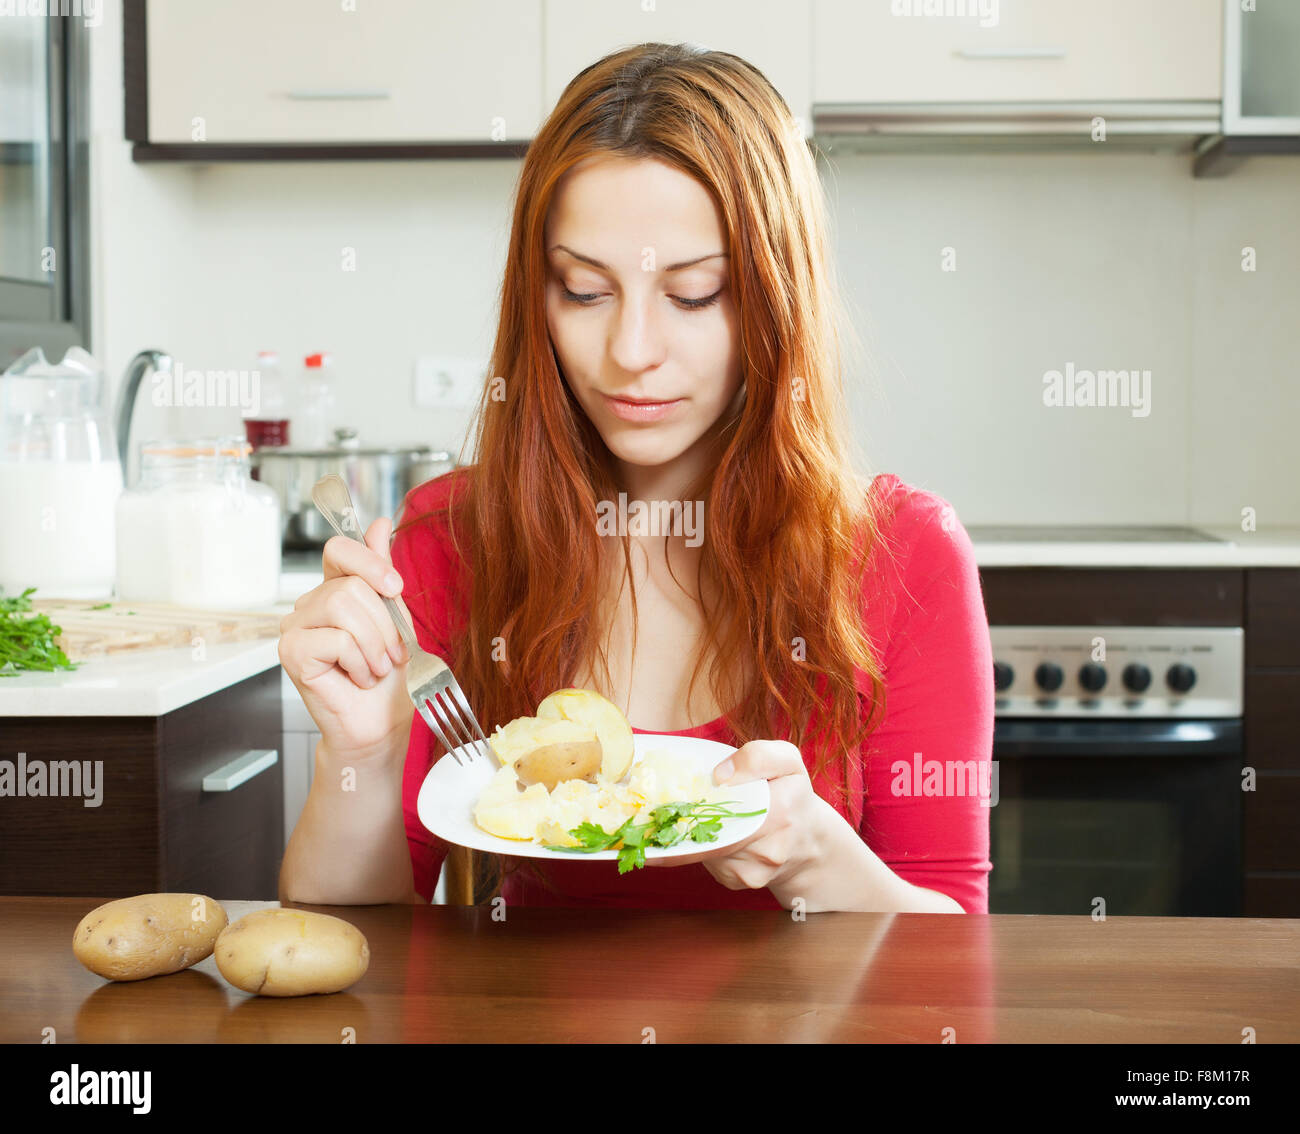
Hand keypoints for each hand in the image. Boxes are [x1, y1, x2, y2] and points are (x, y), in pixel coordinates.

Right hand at [277, 517, 413, 759]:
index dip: (368, 560)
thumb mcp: (396, 618)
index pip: (339, 550)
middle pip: (351, 585)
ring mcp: (295, 627)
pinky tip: (358, 678)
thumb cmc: (388, 676)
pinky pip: (336, 639)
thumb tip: (377, 523)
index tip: (395, 585)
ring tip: (376, 667)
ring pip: (343, 607)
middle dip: (385, 623)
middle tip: (392, 654)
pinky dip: (359, 662)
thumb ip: (382, 574)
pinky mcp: (291, 653)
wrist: (379, 723)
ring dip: (375, 643)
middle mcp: (310, 605)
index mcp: (335, 590)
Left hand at [646, 739, 839, 897]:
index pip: (726, 812)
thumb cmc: (793, 793)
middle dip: (679, 823)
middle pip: (706, 835)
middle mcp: (767, 851)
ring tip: (676, 816)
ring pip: (703, 850)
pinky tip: (702, 832)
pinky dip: (699, 846)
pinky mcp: (739, 882)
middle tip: (653, 811)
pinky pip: (708, 862)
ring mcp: (753, 872)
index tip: (658, 808)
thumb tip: (719, 776)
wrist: (810, 841)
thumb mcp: (787, 760)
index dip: (690, 809)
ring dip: (687, 833)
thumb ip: (758, 756)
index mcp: (780, 813)